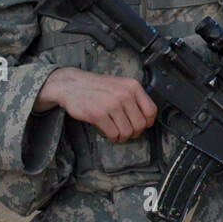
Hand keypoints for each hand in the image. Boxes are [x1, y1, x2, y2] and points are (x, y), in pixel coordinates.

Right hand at [34, 67, 157, 142]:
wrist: (71, 84)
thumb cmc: (97, 87)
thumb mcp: (120, 85)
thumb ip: (134, 98)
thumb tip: (147, 119)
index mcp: (132, 86)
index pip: (151, 111)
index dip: (148, 123)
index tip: (143, 126)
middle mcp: (124, 94)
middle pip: (140, 124)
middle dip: (134, 133)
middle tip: (126, 132)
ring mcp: (111, 104)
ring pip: (127, 131)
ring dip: (122, 137)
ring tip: (116, 133)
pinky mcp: (98, 114)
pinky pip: (113, 134)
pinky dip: (111, 137)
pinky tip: (108, 132)